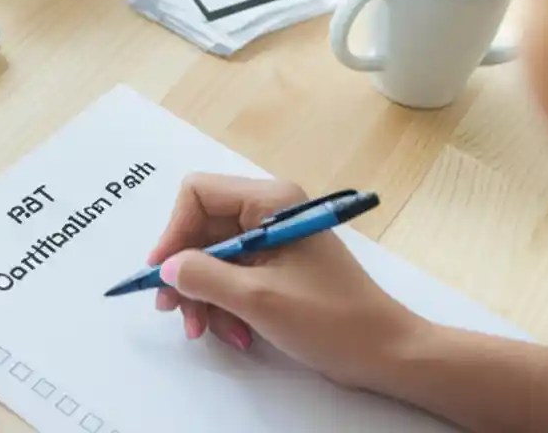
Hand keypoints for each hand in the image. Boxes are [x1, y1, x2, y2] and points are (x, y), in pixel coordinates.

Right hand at [149, 174, 427, 388]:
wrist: (385, 352)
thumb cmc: (331, 319)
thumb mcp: (258, 298)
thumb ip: (204, 277)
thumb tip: (167, 267)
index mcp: (270, 202)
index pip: (198, 194)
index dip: (173, 231)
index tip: (162, 272)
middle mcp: (268, 212)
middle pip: (201, 230)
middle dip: (186, 274)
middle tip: (175, 311)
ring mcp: (272, 241)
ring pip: (212, 258)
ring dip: (204, 297)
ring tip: (207, 331)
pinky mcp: (275, 267)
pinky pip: (232, 277)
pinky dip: (224, 305)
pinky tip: (235, 332)